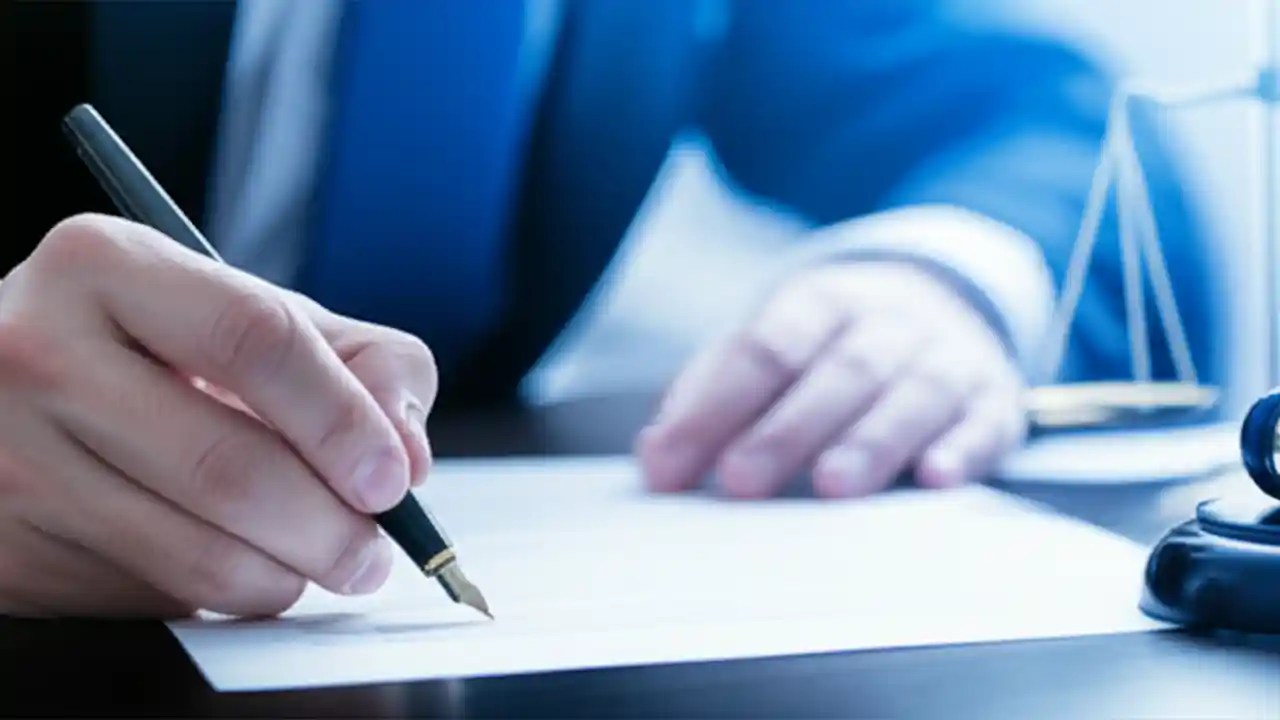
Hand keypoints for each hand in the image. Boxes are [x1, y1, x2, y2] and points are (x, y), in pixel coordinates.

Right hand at [0, 215, 436, 617]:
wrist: (7, 395)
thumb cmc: (153, 349)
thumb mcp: (253, 314)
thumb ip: (360, 361)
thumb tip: (408, 456)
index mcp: (106, 264)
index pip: (256, 340)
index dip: (343, 420)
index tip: (392, 478)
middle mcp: (37, 351)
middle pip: (228, 466)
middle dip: (331, 527)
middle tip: (374, 548)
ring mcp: (10, 455)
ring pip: (194, 552)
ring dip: (288, 575)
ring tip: (323, 561)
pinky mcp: (5, 548)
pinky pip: (153, 595)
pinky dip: (224, 594)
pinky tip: (240, 562)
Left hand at [636, 261, 1025, 498]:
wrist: (944, 302)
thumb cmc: (831, 347)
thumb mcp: (771, 347)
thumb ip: (710, 394)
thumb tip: (657, 454)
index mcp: (821, 303)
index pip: (762, 350)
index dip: (713, 407)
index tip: (669, 464)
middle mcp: (888, 323)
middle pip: (837, 371)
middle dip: (786, 429)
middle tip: (740, 480)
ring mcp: (947, 358)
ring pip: (911, 393)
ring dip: (871, 440)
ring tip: (832, 485)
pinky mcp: (994, 400)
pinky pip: (984, 420)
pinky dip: (963, 448)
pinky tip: (936, 478)